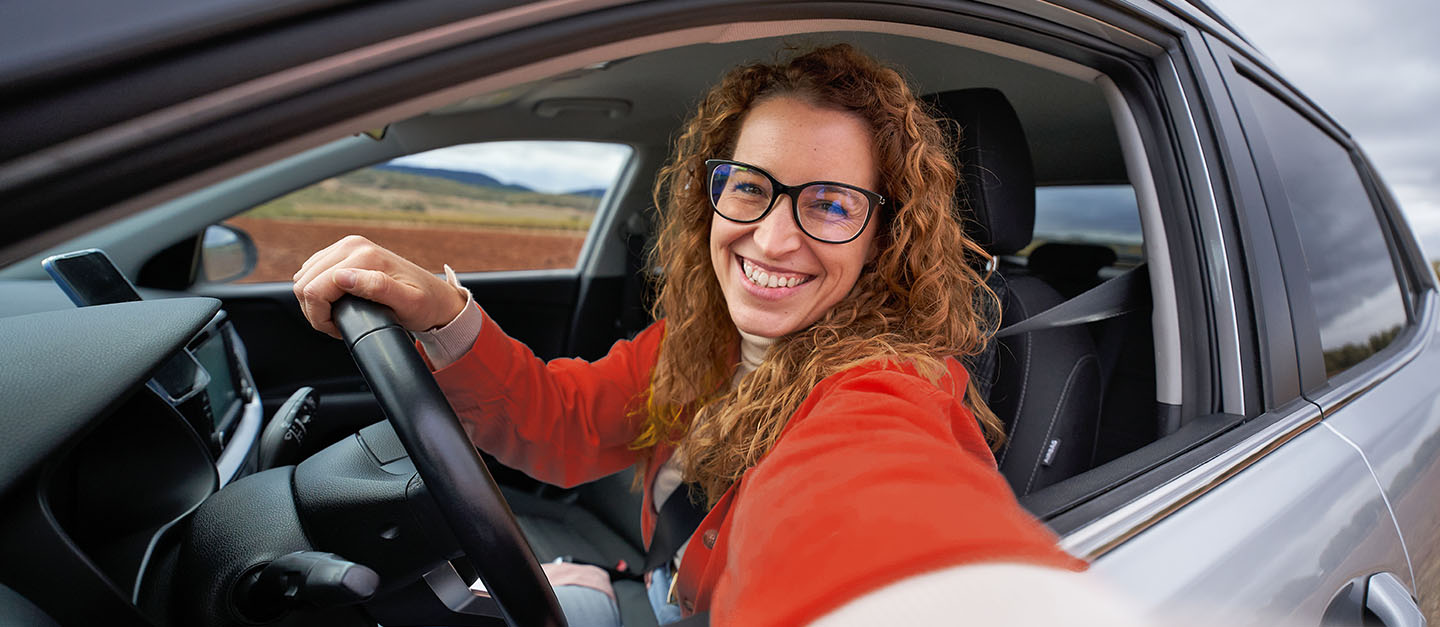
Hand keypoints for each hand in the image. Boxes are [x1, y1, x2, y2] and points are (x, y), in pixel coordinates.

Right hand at [292, 236, 467, 337]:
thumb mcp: (407, 302)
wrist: (436, 297)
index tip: (339, 329)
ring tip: (340, 315)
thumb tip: (342, 277)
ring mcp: (346, 246)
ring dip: (315, 302)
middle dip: (315, 311)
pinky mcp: (343, 253)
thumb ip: (376, 288)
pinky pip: (312, 273)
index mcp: (364, 256)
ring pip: (304, 278)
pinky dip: (318, 292)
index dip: (320, 317)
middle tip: (339, 324)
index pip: (314, 289)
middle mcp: (352, 245)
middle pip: (304, 283)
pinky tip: (336, 302)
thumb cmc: (425, 304)